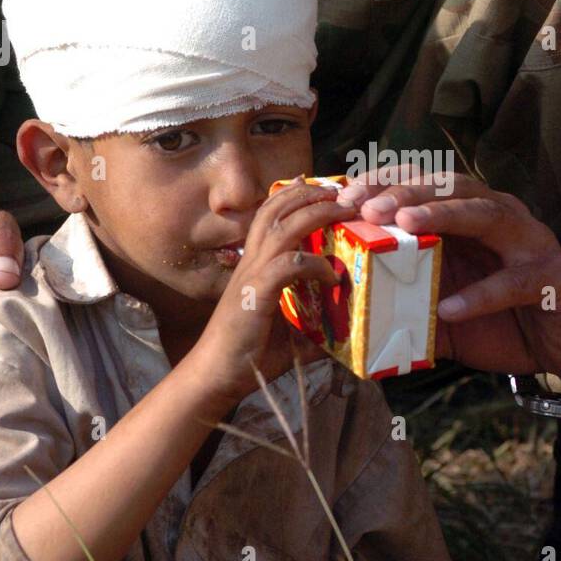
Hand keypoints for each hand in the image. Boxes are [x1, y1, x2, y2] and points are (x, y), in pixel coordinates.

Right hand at [195, 179, 342, 399]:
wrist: (216, 376)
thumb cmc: (248, 355)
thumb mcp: (289, 335)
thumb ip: (313, 326)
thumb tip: (344, 331)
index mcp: (253, 265)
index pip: (268, 216)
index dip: (289, 196)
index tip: (313, 184)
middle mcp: (250, 263)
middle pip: (275, 211)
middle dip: (307, 194)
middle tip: (336, 188)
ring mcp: (252, 275)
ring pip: (282, 228)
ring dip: (314, 213)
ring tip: (341, 208)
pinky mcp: (257, 293)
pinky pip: (290, 265)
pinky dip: (314, 264)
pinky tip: (331, 274)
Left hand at [336, 174, 560, 379]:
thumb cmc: (503, 318)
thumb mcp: (444, 308)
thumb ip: (405, 301)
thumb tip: (349, 310)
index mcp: (471, 216)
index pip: (426, 183)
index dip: (386, 182)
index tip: (345, 196)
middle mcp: (500, 217)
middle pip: (452, 186)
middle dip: (406, 192)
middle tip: (368, 207)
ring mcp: (529, 243)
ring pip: (485, 214)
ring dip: (443, 215)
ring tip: (404, 225)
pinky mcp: (551, 279)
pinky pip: (512, 283)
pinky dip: (479, 294)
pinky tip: (449, 307)